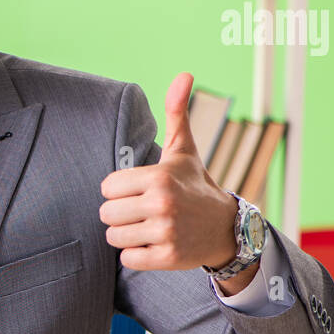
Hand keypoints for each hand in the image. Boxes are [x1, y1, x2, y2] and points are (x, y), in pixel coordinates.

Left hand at [99, 72, 239, 272]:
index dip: (119, 190)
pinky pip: (127, 259)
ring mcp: (165, 233)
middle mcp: (162, 204)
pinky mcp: (167, 258)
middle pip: (106, 214)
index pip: (107, 187)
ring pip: (113, 237)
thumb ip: (176, 113)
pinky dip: (137, 255)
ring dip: (127, 235)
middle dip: (120, 214)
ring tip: (149, 227)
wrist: (227, 228)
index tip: (139, 190)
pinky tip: (155, 244)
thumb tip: (184, 74)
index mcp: (159, 177)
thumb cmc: (195, 185)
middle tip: (143, 211)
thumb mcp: (184, 150)